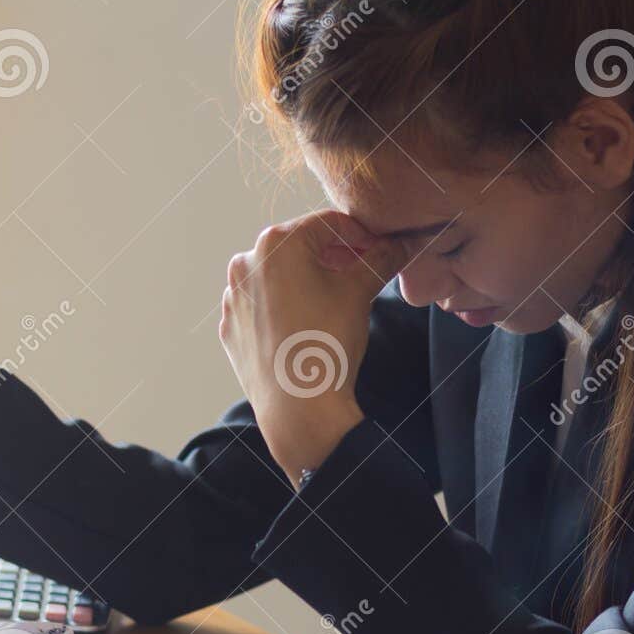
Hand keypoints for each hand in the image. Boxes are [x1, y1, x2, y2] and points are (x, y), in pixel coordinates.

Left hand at [218, 210, 409, 484]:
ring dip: (307, 279)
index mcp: (276, 244)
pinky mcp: (230, 326)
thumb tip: (403, 243)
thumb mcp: (359, 292)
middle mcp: (246, 263)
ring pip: (278, 276)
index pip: (329, 224)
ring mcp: (233, 296)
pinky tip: (306, 323)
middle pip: (300, 247)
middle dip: (333, 255)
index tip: (381, 247)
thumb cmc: (326, 344)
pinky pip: (262, 305)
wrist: (297, 408)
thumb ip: (381, 258)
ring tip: (335, 298)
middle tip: (362, 270)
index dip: (361, 234)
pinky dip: (284, 306)